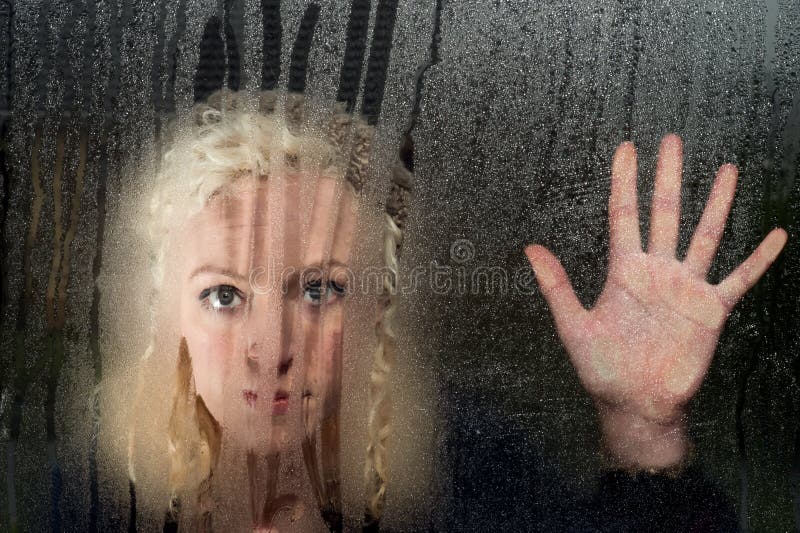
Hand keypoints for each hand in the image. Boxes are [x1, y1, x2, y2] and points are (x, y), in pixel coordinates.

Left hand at [524, 134, 786, 469]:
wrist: (636, 404)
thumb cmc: (602, 369)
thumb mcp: (573, 326)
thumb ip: (556, 286)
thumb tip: (530, 249)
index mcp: (624, 271)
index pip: (624, 215)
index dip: (624, 182)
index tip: (626, 148)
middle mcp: (657, 271)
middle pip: (665, 213)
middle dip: (668, 176)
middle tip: (673, 140)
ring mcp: (686, 287)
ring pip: (705, 235)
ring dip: (717, 203)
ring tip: (729, 169)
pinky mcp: (711, 310)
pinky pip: (739, 279)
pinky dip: (758, 259)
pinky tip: (777, 235)